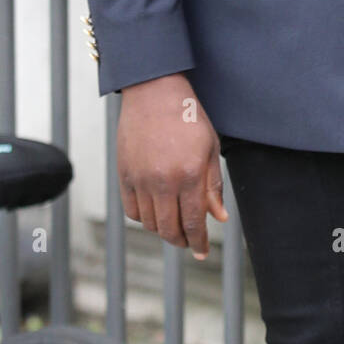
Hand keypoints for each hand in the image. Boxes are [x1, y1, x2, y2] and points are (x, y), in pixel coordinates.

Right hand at [117, 72, 227, 257]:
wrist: (154, 92)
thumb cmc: (187, 116)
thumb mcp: (210, 147)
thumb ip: (213, 185)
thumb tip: (219, 217)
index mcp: (190, 174)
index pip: (194, 222)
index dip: (198, 242)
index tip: (201, 252)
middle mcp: (164, 181)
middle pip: (169, 229)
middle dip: (181, 240)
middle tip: (188, 241)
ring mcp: (141, 179)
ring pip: (150, 223)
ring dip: (162, 229)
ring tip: (173, 224)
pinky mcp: (124, 174)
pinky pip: (132, 210)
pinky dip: (143, 217)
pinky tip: (154, 211)